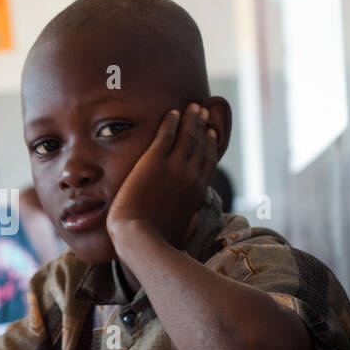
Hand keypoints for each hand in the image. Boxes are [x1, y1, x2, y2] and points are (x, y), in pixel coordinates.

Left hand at [107, 105, 217, 244]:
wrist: (138, 237)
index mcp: (197, 192)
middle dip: (203, 126)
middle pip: (200, 144)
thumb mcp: (181, 231)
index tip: (211, 133)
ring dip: (191, 119)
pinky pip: (166, 134)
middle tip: (204, 113)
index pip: (208, 162)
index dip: (210, 144)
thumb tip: (192, 226)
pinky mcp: (154, 161)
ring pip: (187, 135)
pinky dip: (171, 121)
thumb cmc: (155, 241)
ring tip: (193, 107)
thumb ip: (189, 224)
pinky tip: (172, 113)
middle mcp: (191, 176)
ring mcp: (174, 167)